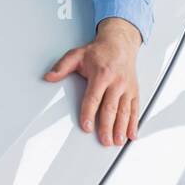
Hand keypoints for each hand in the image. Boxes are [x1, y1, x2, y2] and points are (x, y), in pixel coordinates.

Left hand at [44, 17, 142, 146]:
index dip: (89, 114)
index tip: (86, 126)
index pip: (93, 98)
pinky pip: (135, 109)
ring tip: (117, 141)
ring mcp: (127, 88)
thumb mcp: (77, 55)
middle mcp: (116, 82)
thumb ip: (62, 66)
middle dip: (107, 126)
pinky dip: (134, 123)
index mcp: (101, 75)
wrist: (120, 43)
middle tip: (104, 140)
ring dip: (121, 128)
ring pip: (124, 111)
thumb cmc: (99, 51)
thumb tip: (49, 76)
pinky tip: (131, 134)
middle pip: (110, 108)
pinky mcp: (134, 91)